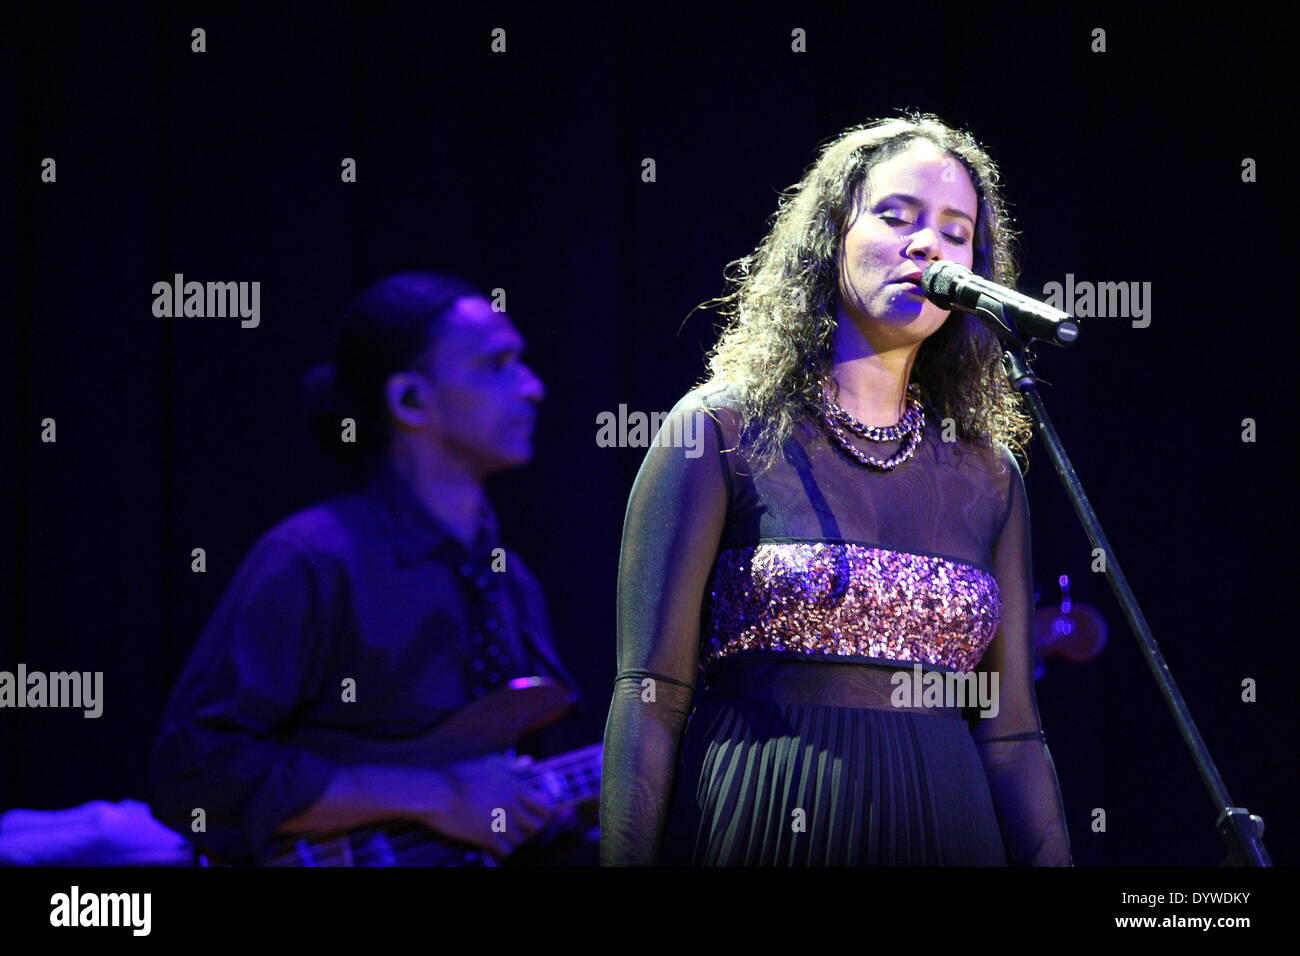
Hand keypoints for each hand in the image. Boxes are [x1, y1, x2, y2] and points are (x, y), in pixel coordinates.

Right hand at [413, 754, 556, 858]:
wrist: (436, 792)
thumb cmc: (459, 775)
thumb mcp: (487, 763)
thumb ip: (511, 764)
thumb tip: (529, 761)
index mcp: (515, 787)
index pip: (545, 806)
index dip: (545, 813)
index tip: (537, 815)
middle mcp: (512, 806)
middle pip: (536, 826)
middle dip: (530, 829)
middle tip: (520, 829)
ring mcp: (501, 822)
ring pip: (520, 840)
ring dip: (513, 840)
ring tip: (503, 837)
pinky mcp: (487, 837)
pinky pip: (505, 851)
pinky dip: (501, 851)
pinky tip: (493, 847)